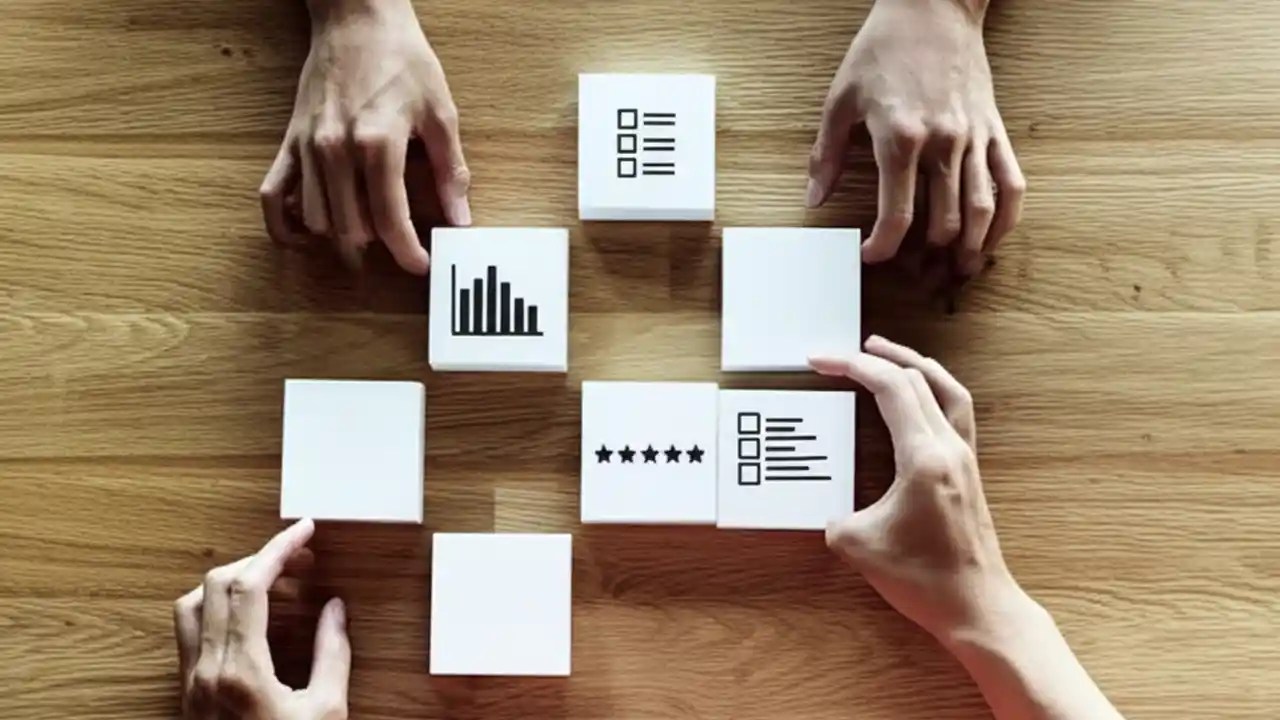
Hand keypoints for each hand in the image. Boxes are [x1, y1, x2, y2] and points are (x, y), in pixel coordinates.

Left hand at [173, 519, 350, 718]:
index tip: (303, 530)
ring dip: (232, 582)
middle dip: (260, 559)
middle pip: (218, 583)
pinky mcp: (187, 694)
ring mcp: (191, 682)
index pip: (250, 584)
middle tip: (301, 559)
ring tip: (274, 584)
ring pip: (194, 604)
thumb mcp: (327, 713)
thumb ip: (333, 655)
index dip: (278, 548)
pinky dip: (217, 608)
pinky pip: (191, 631)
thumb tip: (335, 609)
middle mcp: (206, 670)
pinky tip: (250, 618)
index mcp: (240, 670)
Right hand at [260, 0, 471, 274]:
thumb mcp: (441, 113)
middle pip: (350, 227)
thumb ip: (452, 170)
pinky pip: (272, 196)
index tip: (421, 265)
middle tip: (400, 248)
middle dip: (378, 247)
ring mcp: (307, 147)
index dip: (407, 251)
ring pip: (315, 220)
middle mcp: (336, 150)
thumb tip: (461, 217)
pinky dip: (285, 225)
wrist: (357, 20)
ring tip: (366, 239)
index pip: (390, 219)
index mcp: (377, 143)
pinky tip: (308, 237)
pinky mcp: (289, 142)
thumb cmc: (402, 60)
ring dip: (340, 238)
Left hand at [808, 0, 1024, 275]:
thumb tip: (814, 198)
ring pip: (981, 210)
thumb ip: (825, 154)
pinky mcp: (995, 130)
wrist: (933, 7)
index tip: (870, 256)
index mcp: (900, 139)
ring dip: (972, 248)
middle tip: (914, 270)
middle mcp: (942, 144)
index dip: (882, 246)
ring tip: (958, 270)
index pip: (896, 214)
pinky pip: (1011, 183)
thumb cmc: (883, 49)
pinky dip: (1006, 218)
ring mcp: (974, 138)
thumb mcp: (840, 98)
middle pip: (943, 221)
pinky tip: (993, 238)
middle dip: (928, 254)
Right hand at [812, 336, 1027, 643]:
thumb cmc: (925, 579)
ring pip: (945, 389)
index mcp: (924, 456)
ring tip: (886, 353)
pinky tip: (916, 400)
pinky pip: (955, 412)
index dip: (852, 366)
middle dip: (877, 358)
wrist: (978, 607)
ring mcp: (965, 459)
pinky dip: (932, 391)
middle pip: (916, 379)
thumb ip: (837, 516)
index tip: (821, 361)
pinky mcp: (969, 473)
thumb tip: (835, 509)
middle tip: (843, 354)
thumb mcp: (859, 545)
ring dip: (913, 364)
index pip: (890, 388)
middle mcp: (950, 448)